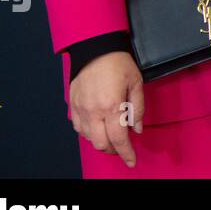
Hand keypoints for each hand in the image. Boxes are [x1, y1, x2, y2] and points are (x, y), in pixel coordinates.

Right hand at [69, 50, 144, 166]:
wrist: (94, 48)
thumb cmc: (117, 62)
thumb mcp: (136, 82)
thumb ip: (138, 108)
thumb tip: (137, 128)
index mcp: (111, 106)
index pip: (119, 139)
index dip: (126, 153)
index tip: (131, 161)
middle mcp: (93, 111)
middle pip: (101, 143)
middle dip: (114, 150)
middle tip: (123, 148)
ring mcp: (80, 109)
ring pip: (88, 138)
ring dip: (101, 142)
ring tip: (112, 138)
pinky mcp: (73, 105)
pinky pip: (79, 128)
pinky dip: (89, 133)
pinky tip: (98, 128)